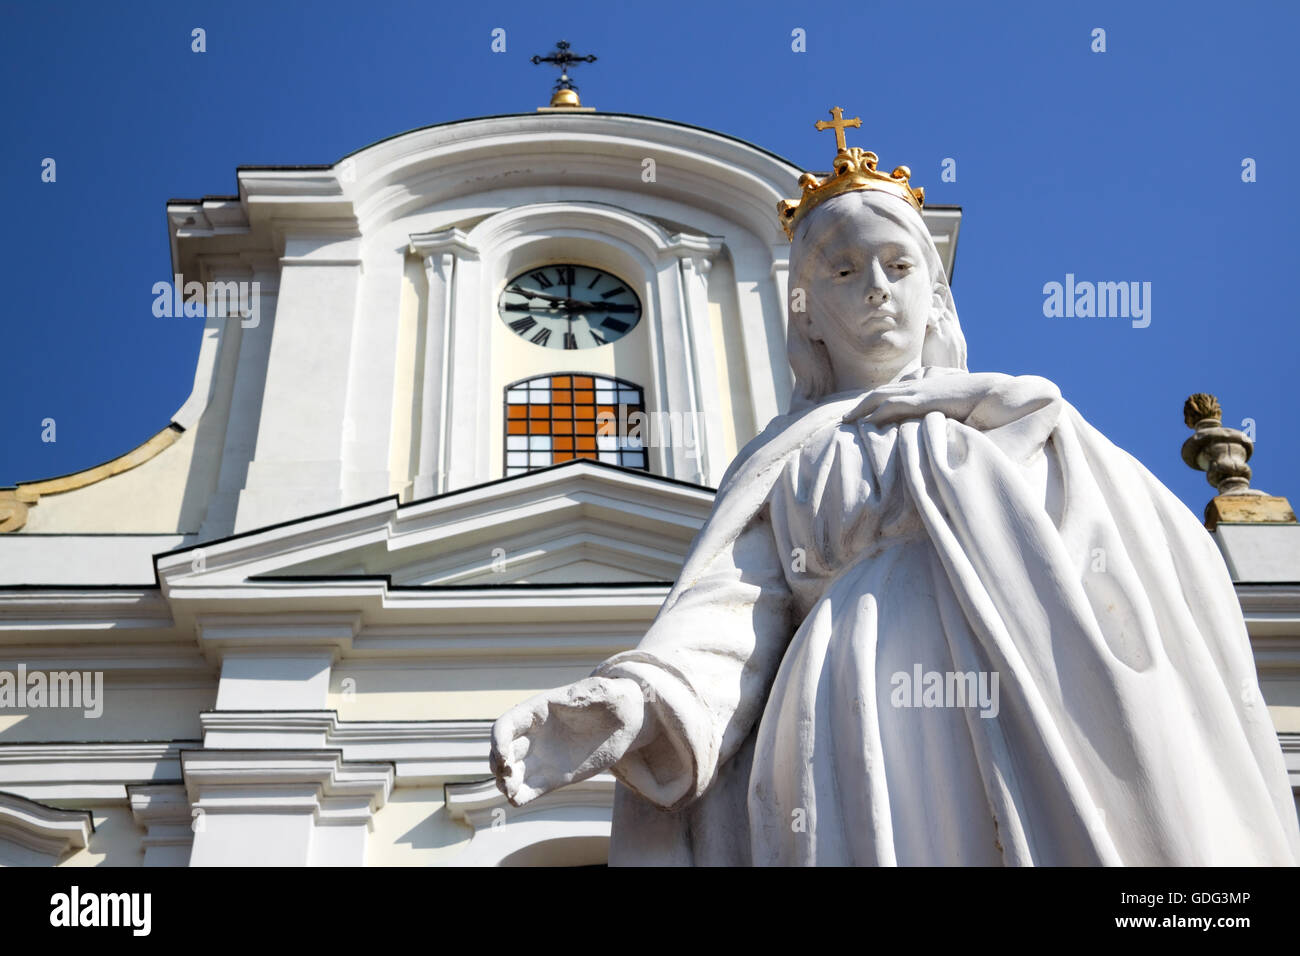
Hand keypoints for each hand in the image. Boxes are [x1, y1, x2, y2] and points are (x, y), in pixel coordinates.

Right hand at [489, 676, 646, 806]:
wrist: (625, 721)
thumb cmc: (612, 699)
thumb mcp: (604, 691)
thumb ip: (586, 693)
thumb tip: (566, 699)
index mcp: (538, 711)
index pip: (506, 726)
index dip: (498, 741)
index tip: (504, 758)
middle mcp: (535, 735)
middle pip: (501, 751)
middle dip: (498, 766)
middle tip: (508, 779)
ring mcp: (542, 757)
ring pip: (511, 773)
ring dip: (504, 783)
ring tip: (512, 792)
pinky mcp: (554, 777)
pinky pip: (528, 790)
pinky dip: (518, 796)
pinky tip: (516, 801)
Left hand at [842, 372, 1008, 425]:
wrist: (999, 393)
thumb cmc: (982, 404)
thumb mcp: (955, 411)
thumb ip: (940, 418)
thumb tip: (936, 432)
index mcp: (925, 387)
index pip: (891, 393)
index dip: (873, 403)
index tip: (859, 415)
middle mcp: (919, 385)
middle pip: (879, 393)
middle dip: (860, 406)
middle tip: (843, 419)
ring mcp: (920, 390)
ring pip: (880, 397)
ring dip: (861, 409)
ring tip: (845, 422)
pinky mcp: (924, 399)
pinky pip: (893, 405)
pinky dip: (876, 413)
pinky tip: (864, 424)